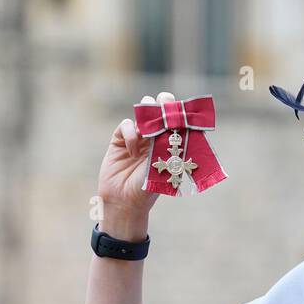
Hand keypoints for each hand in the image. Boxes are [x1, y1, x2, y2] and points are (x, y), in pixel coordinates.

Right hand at [96, 89, 176, 232]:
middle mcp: (156, 133)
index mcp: (171, 140)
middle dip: (165, 102)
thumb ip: (170, 145)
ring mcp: (138, 134)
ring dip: (148, 115)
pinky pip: (127, 124)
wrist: (126, 200)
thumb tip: (179, 126)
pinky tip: (132, 151)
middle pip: (162, 104)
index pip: (178, 116)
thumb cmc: (150, 188)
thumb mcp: (166, 166)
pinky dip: (130, 134)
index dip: (181, 110)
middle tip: (166, 108)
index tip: (183, 113)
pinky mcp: (120, 137)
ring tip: (149, 134)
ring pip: (144, 108)